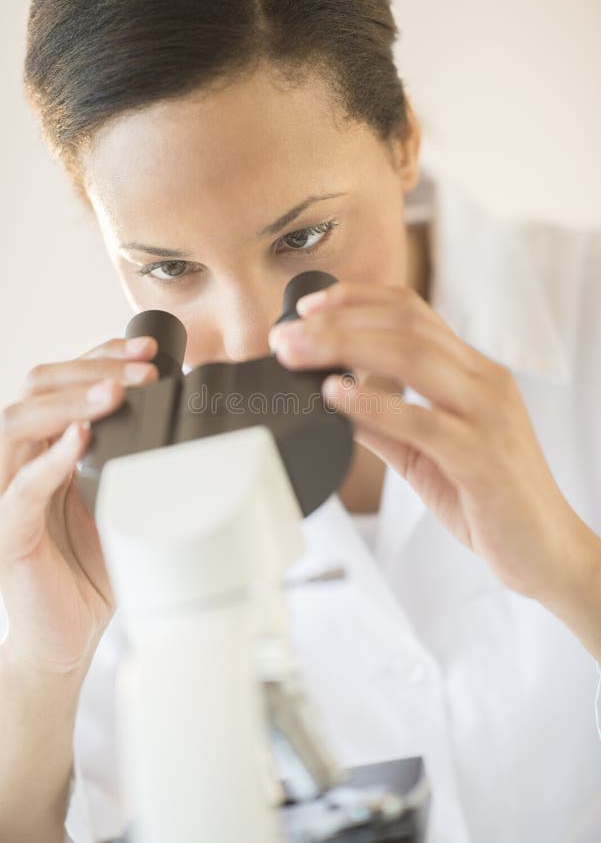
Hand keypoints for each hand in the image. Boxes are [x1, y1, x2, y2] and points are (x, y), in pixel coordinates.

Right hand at [0, 336, 158, 680]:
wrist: (66, 638)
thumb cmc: (93, 569)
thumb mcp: (124, 502)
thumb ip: (136, 463)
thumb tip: (185, 427)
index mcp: (48, 448)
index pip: (63, 382)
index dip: (101, 356)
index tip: (151, 350)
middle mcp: (22, 461)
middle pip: (38, 388)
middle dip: (93, 368)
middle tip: (145, 369)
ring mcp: (7, 493)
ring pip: (19, 423)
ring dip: (72, 400)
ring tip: (117, 393)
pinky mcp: (7, 532)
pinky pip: (20, 488)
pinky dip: (51, 460)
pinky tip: (82, 439)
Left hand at [268, 280, 588, 604]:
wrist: (546, 553)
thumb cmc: (490, 500)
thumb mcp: (429, 454)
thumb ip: (387, 426)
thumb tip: (336, 402)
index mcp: (475, 375)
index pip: (415, 314)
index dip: (359, 300)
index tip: (310, 307)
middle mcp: (485, 383)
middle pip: (406, 327)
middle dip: (338, 323)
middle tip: (285, 335)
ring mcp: (487, 415)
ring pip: (413, 357)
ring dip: (344, 348)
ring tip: (298, 353)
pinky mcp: (483, 456)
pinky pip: (422, 420)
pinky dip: (373, 403)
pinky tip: (336, 395)